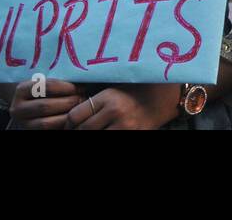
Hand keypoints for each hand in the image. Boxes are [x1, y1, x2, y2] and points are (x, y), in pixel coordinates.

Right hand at [9, 79, 85, 129]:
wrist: (30, 105)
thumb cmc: (44, 89)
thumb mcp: (46, 81)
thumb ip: (58, 81)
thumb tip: (82, 81)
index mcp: (21, 90)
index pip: (47, 86)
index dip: (67, 87)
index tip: (80, 86)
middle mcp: (18, 108)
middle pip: (46, 106)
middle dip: (68, 102)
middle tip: (83, 98)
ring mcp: (23, 123)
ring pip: (46, 123)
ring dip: (67, 116)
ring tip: (80, 109)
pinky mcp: (31, 132)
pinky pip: (49, 131)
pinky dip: (63, 125)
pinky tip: (73, 119)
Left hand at [66, 84, 180, 129]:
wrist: (163, 98)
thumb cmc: (134, 92)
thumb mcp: (112, 91)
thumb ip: (94, 102)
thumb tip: (70, 118)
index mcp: (107, 96)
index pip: (74, 116)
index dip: (68, 124)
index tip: (70, 126)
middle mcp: (115, 110)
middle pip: (83, 130)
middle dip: (77, 133)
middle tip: (77, 131)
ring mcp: (125, 125)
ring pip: (95, 137)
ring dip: (90, 136)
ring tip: (91, 131)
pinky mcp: (133, 134)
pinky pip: (110, 140)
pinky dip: (104, 137)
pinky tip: (104, 132)